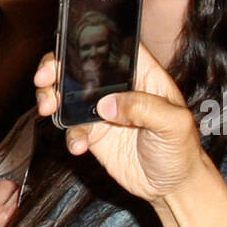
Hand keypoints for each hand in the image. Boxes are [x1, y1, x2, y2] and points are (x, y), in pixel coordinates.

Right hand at [35, 45, 204, 202]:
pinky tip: (78, 146)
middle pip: (82, 66)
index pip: (115, 46)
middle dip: (57, 67)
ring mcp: (102, 110)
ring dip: (51, 97)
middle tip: (45, 78)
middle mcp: (119, 88)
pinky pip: (71, 128)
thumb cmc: (181, 149)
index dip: (91, 40)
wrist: (170, 186)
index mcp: (142, 75)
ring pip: (68, 93)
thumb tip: (107, 104)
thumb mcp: (174, 124)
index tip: (70, 46)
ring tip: (47, 107)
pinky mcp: (92, 134)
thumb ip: (145, 108)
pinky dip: (68, 135)